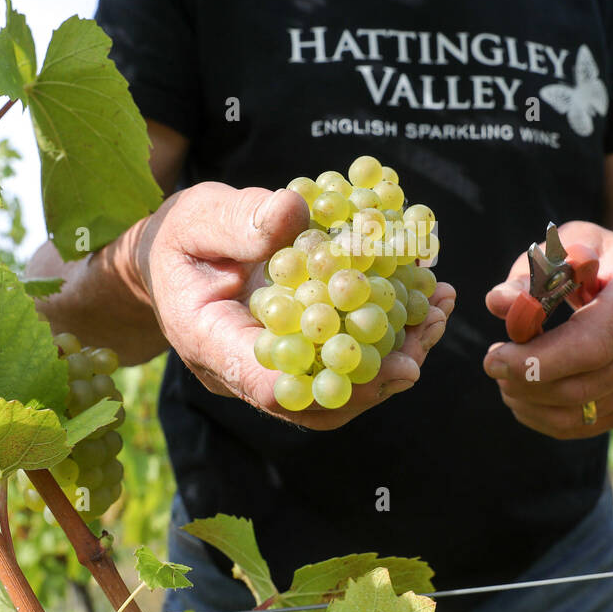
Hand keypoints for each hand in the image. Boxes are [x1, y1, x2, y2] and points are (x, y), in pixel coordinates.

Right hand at [136, 181, 454, 430]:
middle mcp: (249, 370)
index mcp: (211, 344)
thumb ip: (237, 220)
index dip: (327, 381)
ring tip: (440, 310)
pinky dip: (389, 334)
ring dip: (396, 354)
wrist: (172, 259)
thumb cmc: (179, 237)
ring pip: (342, 386)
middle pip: (319, 399)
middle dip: (380, 376)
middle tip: (428, 337)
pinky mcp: (302, 350)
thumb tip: (290, 212)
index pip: (266, 383)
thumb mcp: (197, 218)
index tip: (387, 366)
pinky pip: (347, 357)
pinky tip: (425, 298)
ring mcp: (278, 366)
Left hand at [482, 221, 612, 439]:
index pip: (590, 345)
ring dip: (530, 402)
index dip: (538, 360)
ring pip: (580, 413)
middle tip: (493, 365)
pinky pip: (586, 425)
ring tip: (506, 378)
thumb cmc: (606, 262)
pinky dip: (545, 416)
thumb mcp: (572, 246)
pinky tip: (525, 394)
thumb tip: (498, 303)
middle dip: (526, 382)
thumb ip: (535, 272)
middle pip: (582, 385)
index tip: (493, 359)